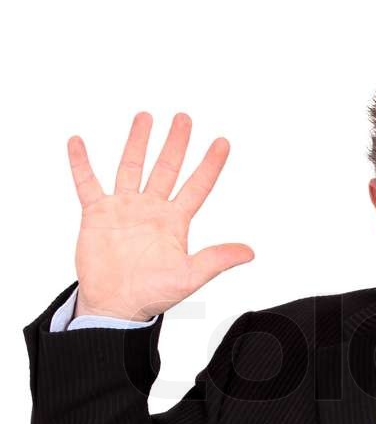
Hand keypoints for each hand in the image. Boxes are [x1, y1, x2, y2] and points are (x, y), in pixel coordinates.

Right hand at [67, 112, 254, 320]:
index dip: (210, 164)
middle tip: (184, 118)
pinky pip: (87, 183)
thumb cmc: (152, 294)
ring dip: (137, 142)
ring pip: (131, 167)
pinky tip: (77, 142)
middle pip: (166, 167)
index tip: (223, 142)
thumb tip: (250, 252)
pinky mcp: (97, 214)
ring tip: (145, 117)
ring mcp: (124, 208)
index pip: (197, 186)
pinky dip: (81, 163)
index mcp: (175, 221)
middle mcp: (151, 208)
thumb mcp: (189, 276)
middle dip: (176, 143)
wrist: (115, 306)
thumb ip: (216, 259)